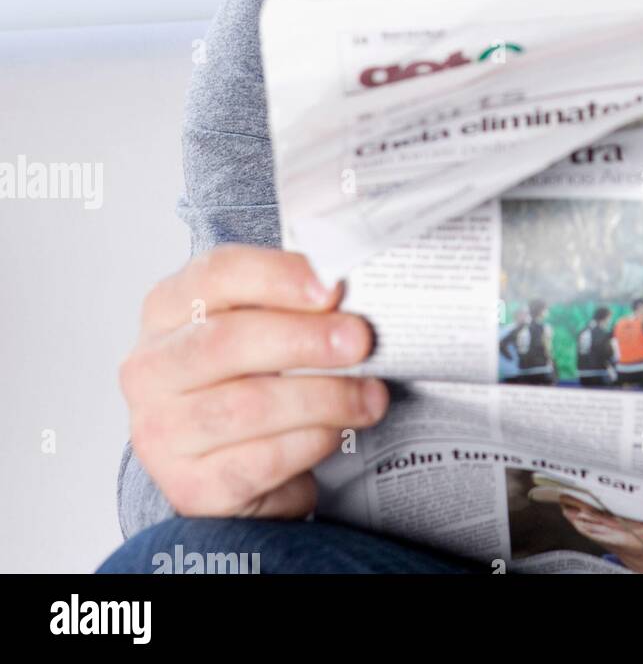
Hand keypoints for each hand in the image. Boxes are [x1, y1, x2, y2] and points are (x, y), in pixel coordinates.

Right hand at [120, 244, 387, 518]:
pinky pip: (261, 460)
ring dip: (324, 397)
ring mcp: (161, 432)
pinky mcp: (190, 486)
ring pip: (248, 406)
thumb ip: (295, 300)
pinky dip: (312, 441)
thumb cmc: (257, 372)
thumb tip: (344, 292)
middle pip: (226, 341)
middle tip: (361, 341)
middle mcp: (151, 369)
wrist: (241, 459)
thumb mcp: (267, 321)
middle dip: (304, 339)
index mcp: (168, 308)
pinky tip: (339, 431)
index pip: (215, 275)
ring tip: (371, 395)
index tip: (332, 288)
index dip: (277, 276)